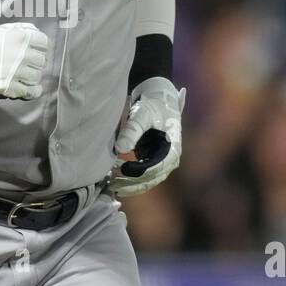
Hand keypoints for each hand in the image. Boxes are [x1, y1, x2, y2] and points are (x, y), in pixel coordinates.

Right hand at [0, 22, 49, 99]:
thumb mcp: (3, 29)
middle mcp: (21, 54)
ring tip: (24, 75)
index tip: (38, 52)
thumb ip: (22, 29)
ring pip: (36, 77)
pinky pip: (31, 92)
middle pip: (41, 61)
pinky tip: (34, 89)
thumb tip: (36, 34)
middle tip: (27, 64)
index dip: (42, 48)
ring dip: (32, 77)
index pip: (44, 43)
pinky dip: (34, 91)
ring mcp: (16, 72)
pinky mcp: (9, 87)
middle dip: (35, 63)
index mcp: (20, 38)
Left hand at [107, 77, 184, 197]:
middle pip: (153, 177)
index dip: (140, 172)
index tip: (122, 171)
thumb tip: (120, 149)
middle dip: (133, 183)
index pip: (158, 167)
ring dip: (131, 185)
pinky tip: (116, 182)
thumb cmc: (153, 105)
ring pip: (148, 180)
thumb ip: (132, 131)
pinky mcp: (153, 161)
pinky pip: (143, 176)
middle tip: (113, 184)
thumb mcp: (142, 114)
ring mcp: (162, 161)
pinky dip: (131, 180)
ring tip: (112, 185)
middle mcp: (170, 158)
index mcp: (173, 148)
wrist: (158, 100)